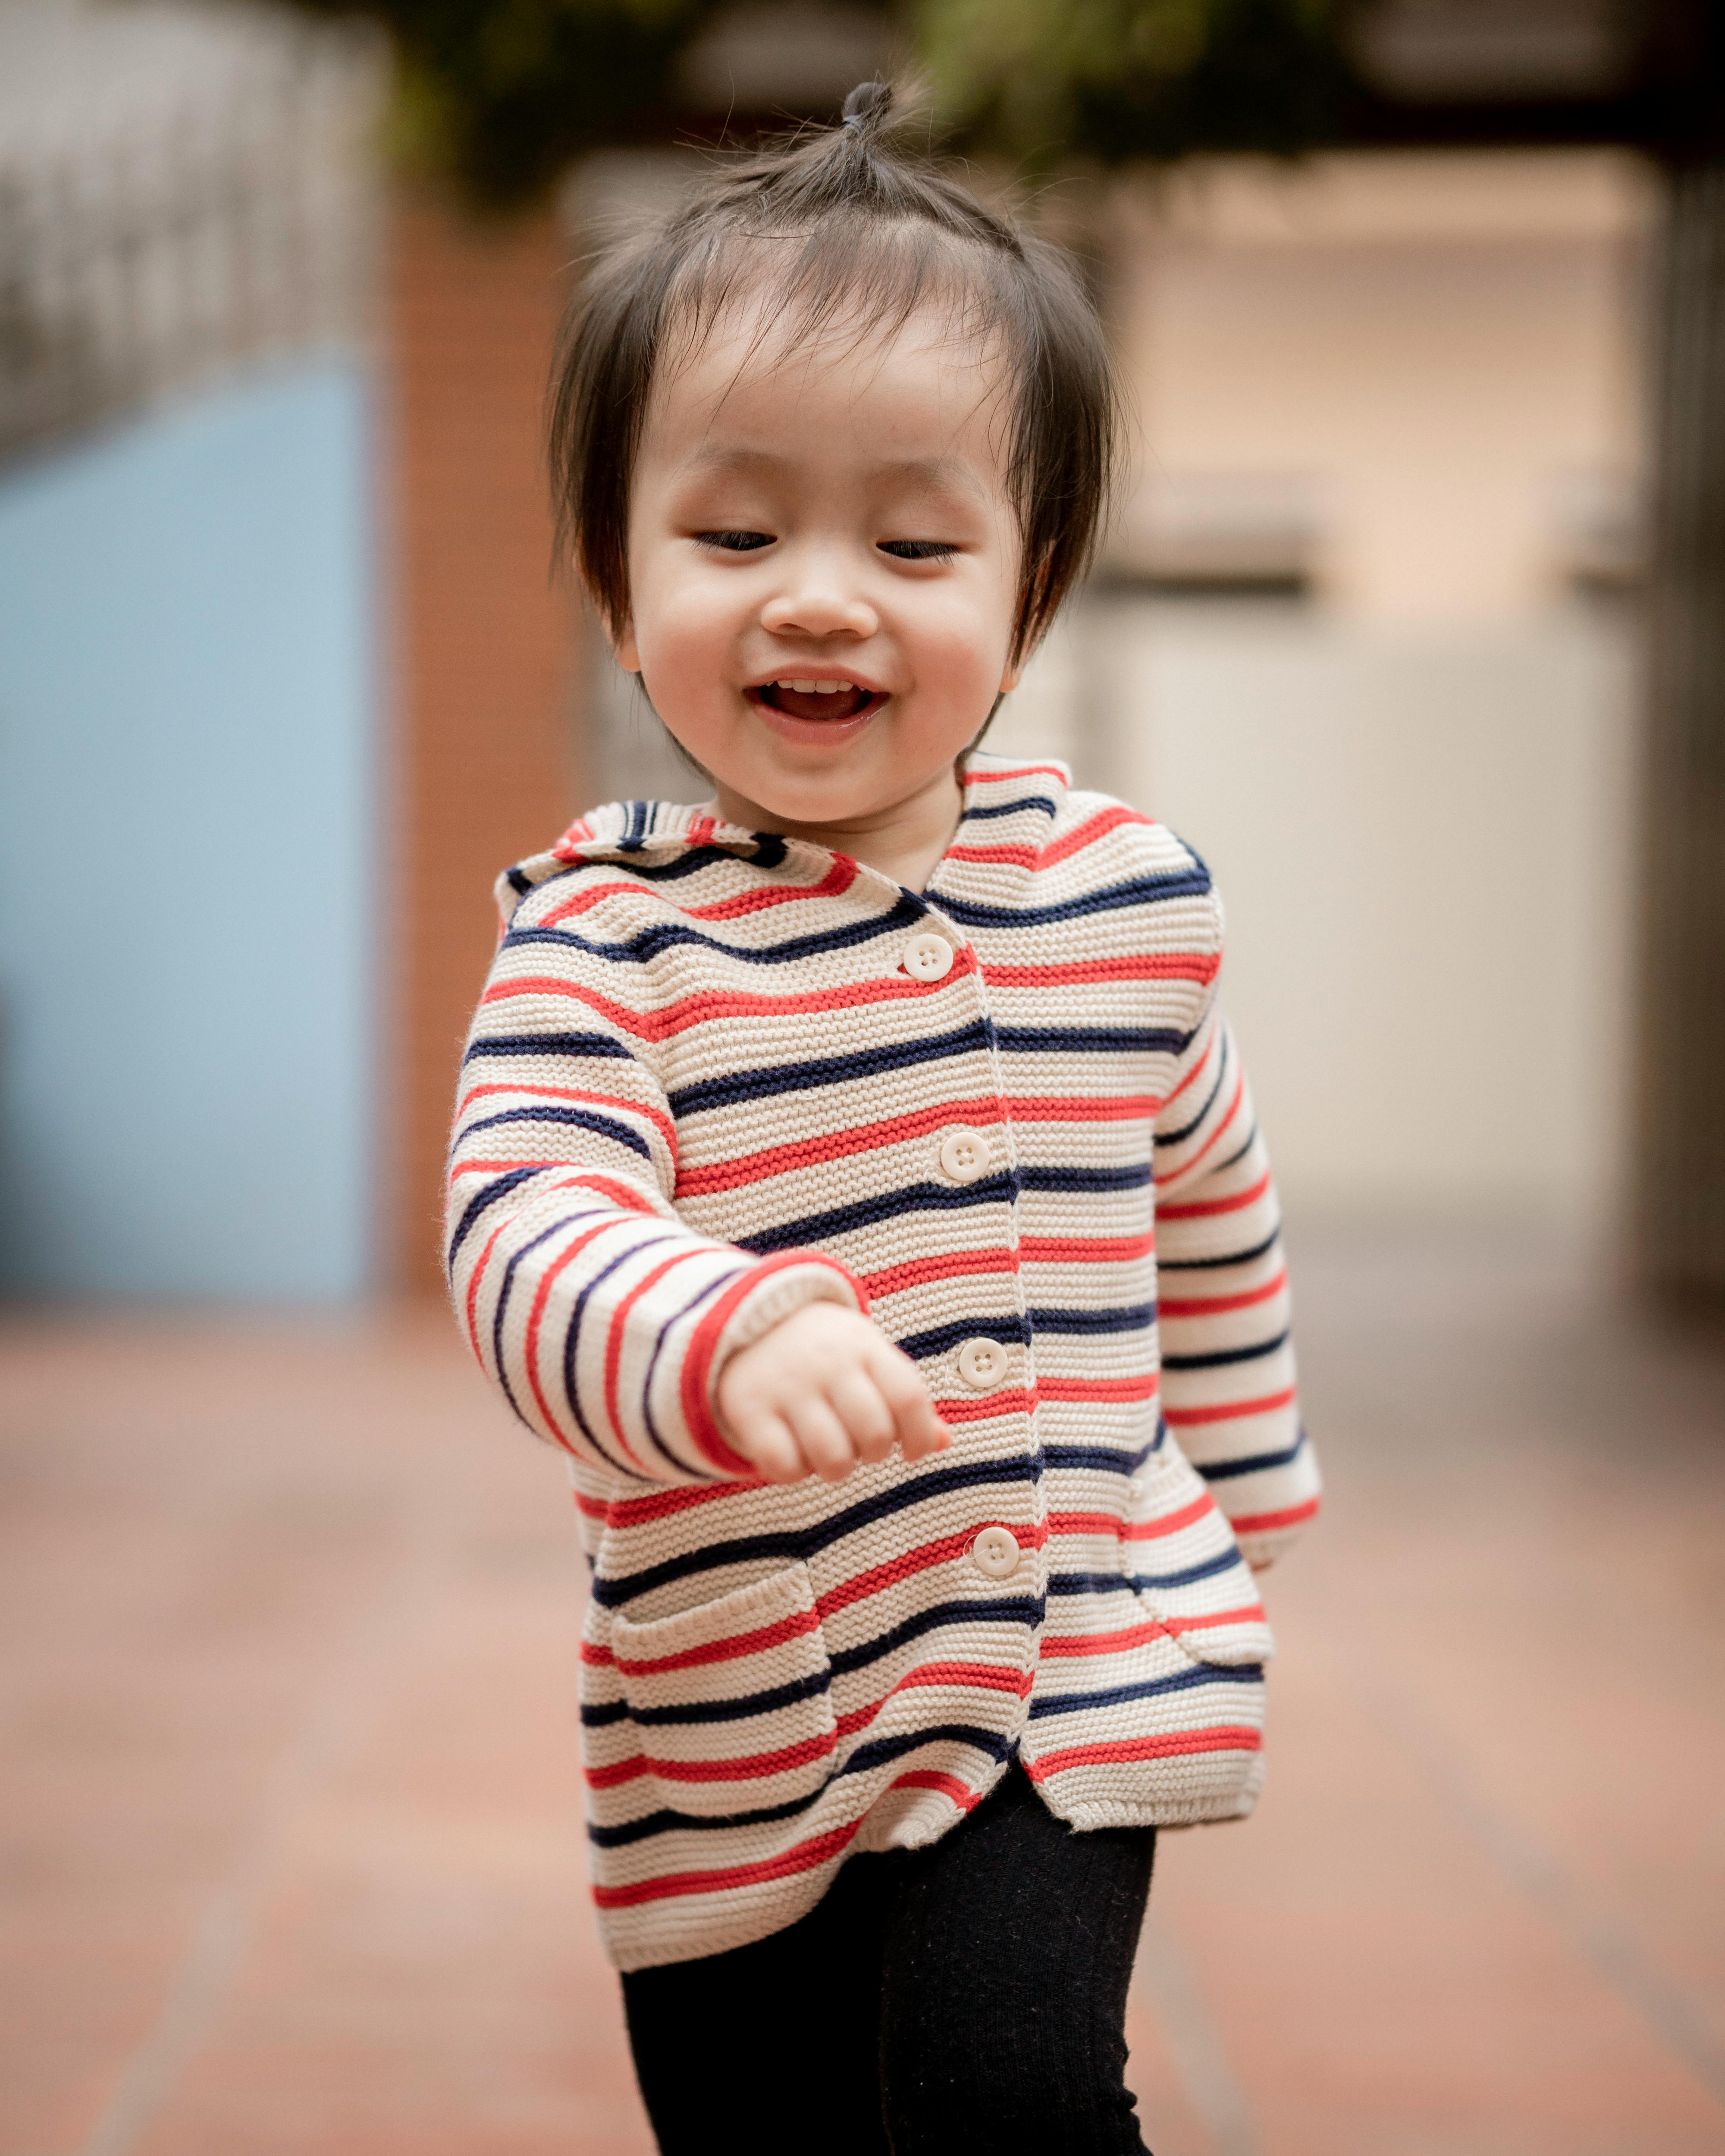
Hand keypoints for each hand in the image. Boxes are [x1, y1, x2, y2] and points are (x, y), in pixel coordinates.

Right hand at [716, 1304, 949, 1484]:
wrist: (748, 1321)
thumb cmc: (827, 1352)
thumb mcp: (868, 1359)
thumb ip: (904, 1399)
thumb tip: (944, 1442)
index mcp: (865, 1345)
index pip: (910, 1396)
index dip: (919, 1435)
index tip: (911, 1451)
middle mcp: (827, 1363)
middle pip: (874, 1433)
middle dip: (875, 1453)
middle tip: (861, 1446)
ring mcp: (787, 1385)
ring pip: (832, 1457)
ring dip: (836, 1468)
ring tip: (829, 1453)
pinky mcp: (748, 1408)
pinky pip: (782, 1464)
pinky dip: (793, 1472)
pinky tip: (794, 1455)